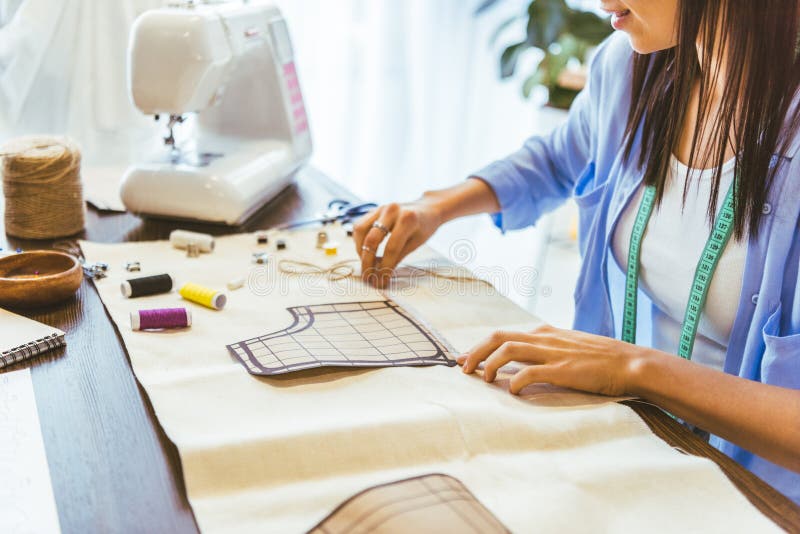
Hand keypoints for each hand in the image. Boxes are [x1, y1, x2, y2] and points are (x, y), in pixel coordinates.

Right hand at [353, 197, 443, 287]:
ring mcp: (380, 208)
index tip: (381, 282)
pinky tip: (365, 251)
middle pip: (371, 239)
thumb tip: (381, 275)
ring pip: (360, 230)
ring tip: (366, 263)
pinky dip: (359, 241)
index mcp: (407, 219)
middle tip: (368, 277)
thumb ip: (397, 257)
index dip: (385, 268)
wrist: (426, 208)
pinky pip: (359, 226)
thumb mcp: (415, 243)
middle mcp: (391, 210)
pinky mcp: (373, 209)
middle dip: (367, 262)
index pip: (391, 249)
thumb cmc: (424, 227)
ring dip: (360, 250)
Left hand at [457, 324, 643, 395]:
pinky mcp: (563, 370)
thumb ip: (548, 350)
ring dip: (490, 363)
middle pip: (499, 337)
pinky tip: (511, 391)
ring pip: (508, 349)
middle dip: (476, 351)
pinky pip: (530, 372)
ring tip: (483, 378)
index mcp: (545, 333)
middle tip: (462, 368)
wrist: (631, 363)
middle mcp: (545, 339)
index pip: (504, 334)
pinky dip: (515, 381)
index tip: (464, 358)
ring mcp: (553, 353)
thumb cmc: (602, 359)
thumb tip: (525, 363)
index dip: (480, 346)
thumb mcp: (570, 347)